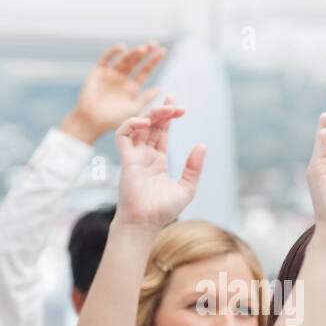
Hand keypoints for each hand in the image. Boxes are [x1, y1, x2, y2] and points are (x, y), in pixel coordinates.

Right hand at [61, 41, 165, 143]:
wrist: (92, 122)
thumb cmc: (113, 120)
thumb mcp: (134, 109)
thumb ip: (146, 98)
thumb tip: (161, 89)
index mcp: (131, 87)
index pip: (144, 71)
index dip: (153, 61)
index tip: (162, 51)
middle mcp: (122, 79)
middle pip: (135, 62)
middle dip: (144, 53)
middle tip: (153, 44)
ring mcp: (110, 74)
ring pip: (124, 59)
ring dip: (133, 53)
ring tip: (143, 49)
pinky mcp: (98, 72)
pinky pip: (106, 59)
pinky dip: (113, 52)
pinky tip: (122, 48)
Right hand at [113, 96, 203, 229]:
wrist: (146, 222)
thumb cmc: (163, 210)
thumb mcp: (187, 188)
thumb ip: (194, 167)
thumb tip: (202, 145)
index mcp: (158, 162)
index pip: (161, 133)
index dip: (168, 118)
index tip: (179, 107)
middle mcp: (145, 157)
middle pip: (151, 126)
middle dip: (162, 111)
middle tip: (174, 102)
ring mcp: (134, 157)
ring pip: (139, 126)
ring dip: (151, 114)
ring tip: (166, 110)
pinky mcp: (126, 159)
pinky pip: (123, 135)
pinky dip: (132, 124)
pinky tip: (147, 122)